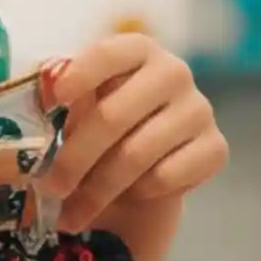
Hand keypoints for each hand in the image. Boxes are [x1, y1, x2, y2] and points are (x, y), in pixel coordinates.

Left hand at [39, 33, 227, 233]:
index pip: (108, 54)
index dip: (79, 74)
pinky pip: (165, 177)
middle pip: (112, 116)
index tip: (52, 99)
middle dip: (74, 159)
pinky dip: (138, 193)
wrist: (147, 167)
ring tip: (73, 210)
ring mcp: (199, 109)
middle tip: (50, 187)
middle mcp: (173, 72)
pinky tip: (128, 194)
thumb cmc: (105, 127)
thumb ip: (63, 95)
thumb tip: (44, 91)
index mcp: (137, 50)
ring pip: (135, 155)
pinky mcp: (215, 148)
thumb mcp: (81, 106)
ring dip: (97, 189)